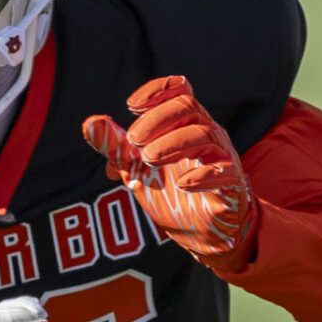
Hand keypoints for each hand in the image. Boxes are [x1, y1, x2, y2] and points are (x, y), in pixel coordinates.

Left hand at [82, 74, 260, 267]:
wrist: (197, 232)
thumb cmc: (169, 190)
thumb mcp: (136, 167)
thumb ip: (115, 146)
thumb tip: (89, 124)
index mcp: (183, 124)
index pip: (179, 90)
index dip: (158, 90)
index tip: (131, 106)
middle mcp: (205, 133)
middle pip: (188, 107)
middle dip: (157, 119)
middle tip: (133, 140)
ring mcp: (221, 156)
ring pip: (204, 134)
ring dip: (172, 144)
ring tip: (148, 160)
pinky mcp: (232, 183)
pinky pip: (224, 171)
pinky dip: (202, 175)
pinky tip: (182, 185)